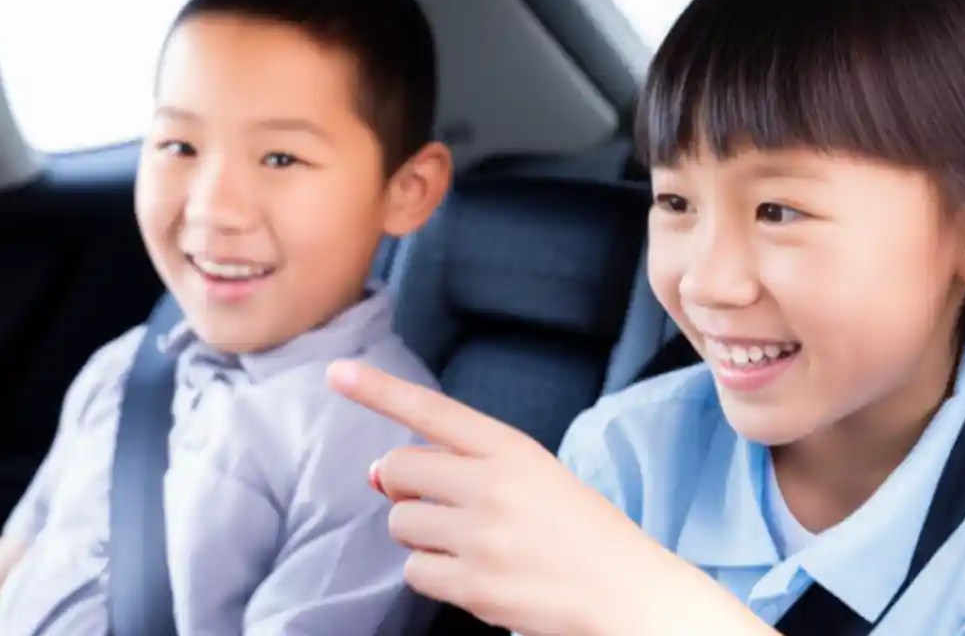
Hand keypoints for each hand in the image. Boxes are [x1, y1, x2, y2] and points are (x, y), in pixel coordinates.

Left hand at [328, 361, 772, 635]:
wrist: (629, 593)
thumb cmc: (580, 531)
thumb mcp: (537, 476)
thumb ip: (466, 465)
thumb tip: (378, 474)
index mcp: (514, 450)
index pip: (433, 411)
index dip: (379, 390)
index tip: (336, 372)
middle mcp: (494, 486)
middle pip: (399, 469)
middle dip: (402, 488)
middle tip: (433, 503)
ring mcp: (483, 538)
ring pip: (401, 524)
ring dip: (421, 535)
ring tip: (470, 544)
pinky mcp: (475, 586)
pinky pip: (415, 572)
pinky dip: (434, 574)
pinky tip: (475, 574)